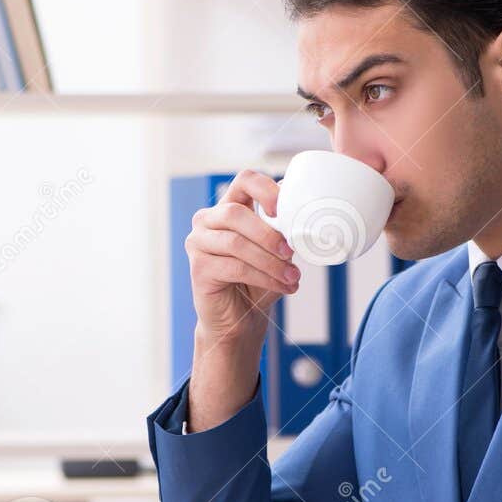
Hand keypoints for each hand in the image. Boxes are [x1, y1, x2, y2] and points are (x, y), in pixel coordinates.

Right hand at [185, 169, 300, 344]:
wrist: (239, 320)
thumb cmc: (257, 282)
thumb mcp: (275, 252)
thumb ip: (282, 230)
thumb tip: (303, 210)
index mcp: (230, 207)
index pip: (244, 180)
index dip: (265, 189)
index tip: (282, 210)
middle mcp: (208, 220)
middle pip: (235, 213)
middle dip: (268, 234)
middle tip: (291, 253)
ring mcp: (198, 243)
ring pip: (236, 243)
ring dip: (270, 261)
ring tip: (292, 277)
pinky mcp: (198, 268)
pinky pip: (234, 267)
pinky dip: (263, 277)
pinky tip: (281, 286)